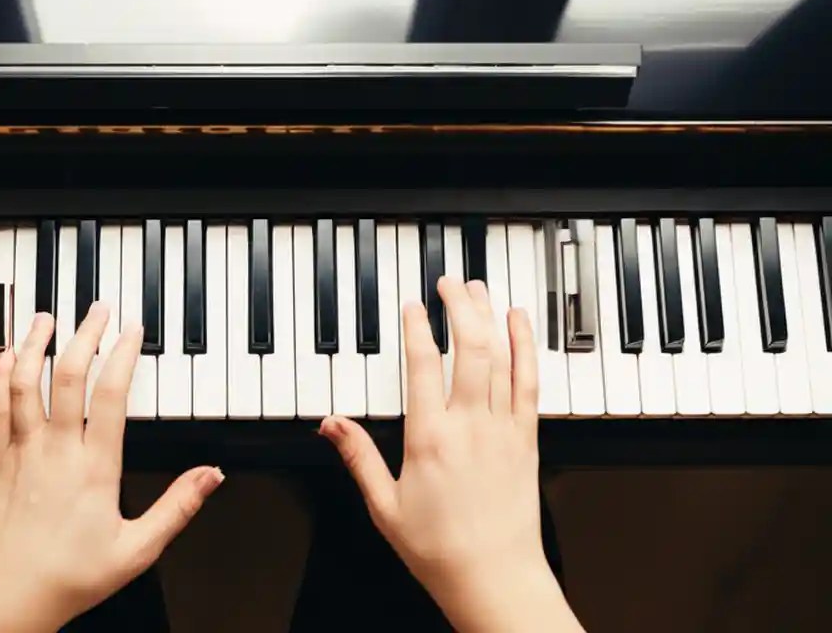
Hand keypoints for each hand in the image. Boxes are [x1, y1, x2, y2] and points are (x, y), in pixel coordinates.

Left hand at [0, 303, 223, 632]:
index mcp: (94, 468)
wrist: (9, 593)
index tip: (132, 330)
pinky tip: (7, 354)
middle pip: (66, 375)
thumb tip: (211, 476)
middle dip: (84, 335)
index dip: (122, 355)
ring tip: (47, 317)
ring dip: (36, 344)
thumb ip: (177, 507)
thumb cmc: (69, 577)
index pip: (110, 395)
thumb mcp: (138, 549)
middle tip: (97, 308)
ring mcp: (23, 451)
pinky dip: (2, 374)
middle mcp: (56, 451)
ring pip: (25, 382)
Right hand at [320, 277, 581, 632]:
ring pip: (500, 356)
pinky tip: (520, 324)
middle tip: (448, 282)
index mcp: (429, 438)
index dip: (418, 327)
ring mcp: (502, 429)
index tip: (412, 305)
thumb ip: (357, 456)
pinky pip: (529, 381)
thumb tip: (330, 424)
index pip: (423, 364)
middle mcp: (469, 426)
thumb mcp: (383, 504)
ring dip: (490, 317)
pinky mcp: (526, 439)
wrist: (493, 577)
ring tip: (479, 289)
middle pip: (469, 347)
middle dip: (459, 306)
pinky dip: (526, 347)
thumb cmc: (439, 548)